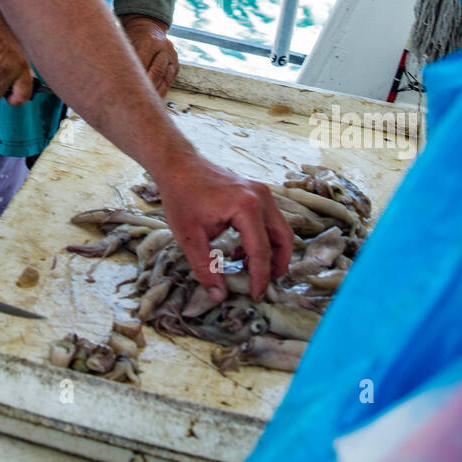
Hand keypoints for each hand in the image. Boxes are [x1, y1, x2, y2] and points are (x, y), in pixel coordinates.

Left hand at [120, 15, 178, 96]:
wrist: (150, 29)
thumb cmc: (135, 37)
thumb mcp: (128, 42)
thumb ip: (126, 57)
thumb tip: (117, 78)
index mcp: (149, 40)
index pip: (142, 61)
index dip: (135, 75)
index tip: (126, 87)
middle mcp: (164, 48)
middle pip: (157, 71)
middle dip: (147, 86)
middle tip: (136, 98)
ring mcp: (172, 56)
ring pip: (165, 77)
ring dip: (155, 91)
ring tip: (145, 102)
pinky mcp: (176, 65)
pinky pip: (169, 80)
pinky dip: (161, 90)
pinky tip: (154, 97)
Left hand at [155, 150, 293, 302]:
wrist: (178, 166)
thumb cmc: (181, 197)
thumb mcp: (189, 237)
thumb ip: (205, 268)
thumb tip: (219, 296)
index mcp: (246, 207)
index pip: (262, 251)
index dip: (260, 278)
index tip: (256, 296)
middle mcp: (261, 197)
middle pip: (283, 239)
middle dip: (277, 266)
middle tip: (263, 285)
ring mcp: (262, 192)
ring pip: (280, 229)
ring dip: (271, 252)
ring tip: (248, 269)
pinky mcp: (257, 192)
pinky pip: (270, 220)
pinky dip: (263, 239)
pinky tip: (241, 251)